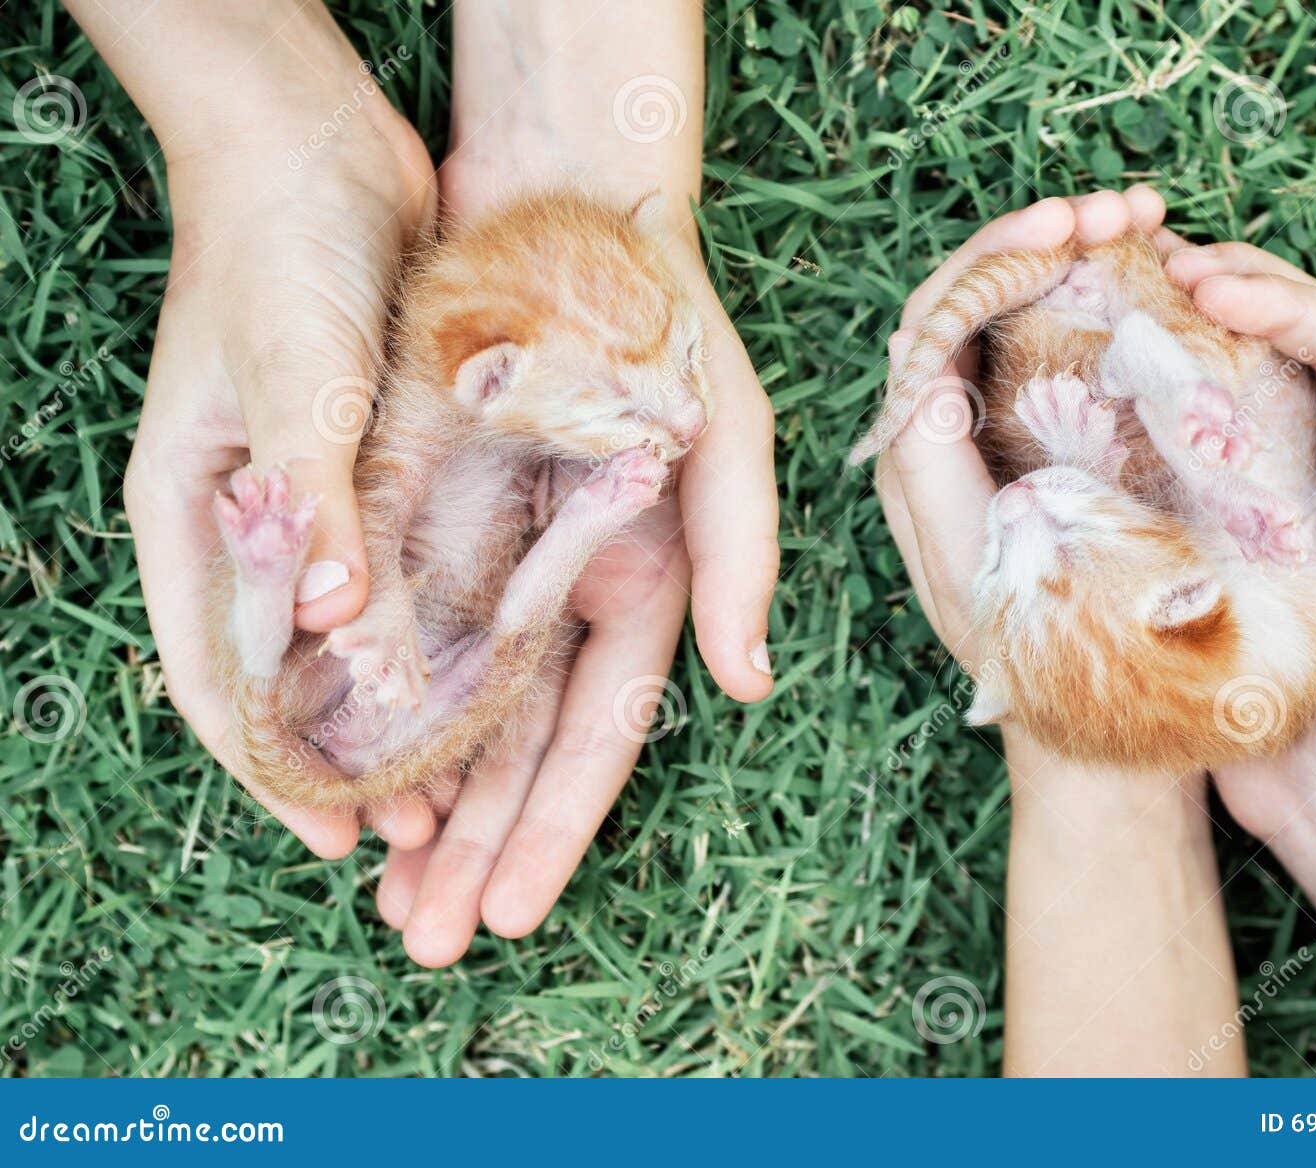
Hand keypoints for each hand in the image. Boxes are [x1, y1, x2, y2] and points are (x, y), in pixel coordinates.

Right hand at [124, 77, 436, 858]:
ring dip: (399, 712)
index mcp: (194, 516)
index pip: (216, 675)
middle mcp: (251, 524)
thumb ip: (311, 503)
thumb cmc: (281, 252)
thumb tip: (328, 628)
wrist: (318, 146)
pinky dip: (433, 638)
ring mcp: (315, 497)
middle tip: (418, 837)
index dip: (271, 766)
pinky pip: (402, 578)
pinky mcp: (375, 466)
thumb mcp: (293, 381)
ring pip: (351, 640)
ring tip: (463, 786)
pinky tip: (486, 677)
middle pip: (289, 677)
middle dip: (346, 759)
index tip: (334, 838)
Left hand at [377, 131, 777, 970]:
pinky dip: (379, 711)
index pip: (599, 735)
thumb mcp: (728, 434)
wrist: (562, 214)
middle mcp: (566, 598)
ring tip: (384, 893)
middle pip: (519, 750)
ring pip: (458, 713)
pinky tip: (351, 774)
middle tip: (425, 939)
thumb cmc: (667, 325)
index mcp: (641, 589)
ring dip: (426, 805)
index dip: (555, 827)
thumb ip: (740, 556)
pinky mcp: (429, 528)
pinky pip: (401, 639)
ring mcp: (496, 569)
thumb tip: (751, 683)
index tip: (507, 909)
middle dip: (478, 846)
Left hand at [872, 189, 1167, 686]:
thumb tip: (922, 353)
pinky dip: (1110, 299)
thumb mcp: (971, 562)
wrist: (1092, 715)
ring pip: (1027, 312)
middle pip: (979, 298)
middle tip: (1125, 206)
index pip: (936, 319)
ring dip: (1081, 254)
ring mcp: (1008, 428)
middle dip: (1043, 240)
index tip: (1064, 228)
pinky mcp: (1061, 439)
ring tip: (1149, 217)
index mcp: (917, 448)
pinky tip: (1158, 268)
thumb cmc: (1032, 650)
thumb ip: (929, 464)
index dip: (992, 260)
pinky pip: (1073, 348)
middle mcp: (951, 426)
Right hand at [1162, 241, 1315, 835]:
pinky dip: (1142, 412)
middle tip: (1158, 266)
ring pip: (1226, 387)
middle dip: (1229, 292)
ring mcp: (1266, 497)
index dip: (1282, 299)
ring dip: (1181, 336)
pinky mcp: (1211, 538)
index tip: (1209, 286)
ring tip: (1124, 297)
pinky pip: (1177, 455)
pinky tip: (1097, 388)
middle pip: (1284, 347)